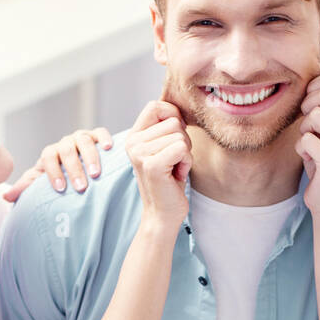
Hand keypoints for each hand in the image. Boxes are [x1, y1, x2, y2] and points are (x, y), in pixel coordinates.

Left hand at [2, 126, 113, 201]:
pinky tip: (109, 148)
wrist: (78, 166)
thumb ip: (27, 188)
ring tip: (95, 174)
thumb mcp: (42, 183)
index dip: (53, 171)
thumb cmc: (60, 177)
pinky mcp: (97, 136)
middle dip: (73, 169)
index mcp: (51, 153)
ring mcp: (81, 138)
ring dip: (90, 157)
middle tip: (80, 187)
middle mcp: (66, 143)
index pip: (48, 157)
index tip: (60, 188)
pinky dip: (104, 138)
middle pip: (67, 150)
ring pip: (84, 141)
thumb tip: (5, 197)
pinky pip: (100, 132)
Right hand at [125, 100, 191, 233]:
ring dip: (185, 154)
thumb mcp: (165, 148)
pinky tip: (176, 175)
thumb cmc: (169, 181)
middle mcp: (132, 142)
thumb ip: (166, 127)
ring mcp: (140, 153)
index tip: (175, 138)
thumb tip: (177, 106)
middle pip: (174, 121)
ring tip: (174, 169)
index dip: (173, 116)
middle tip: (173, 162)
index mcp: (133, 136)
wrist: (163, 214)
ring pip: (180, 135)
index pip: (156, 105)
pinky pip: (181, 148)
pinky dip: (186, 162)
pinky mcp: (152, 165)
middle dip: (183, 142)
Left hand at [297, 72, 319, 217]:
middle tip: (307, 124)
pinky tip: (309, 158)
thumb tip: (310, 77)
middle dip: (306, 106)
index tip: (310, 106)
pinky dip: (301, 149)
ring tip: (310, 142)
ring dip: (303, 129)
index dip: (314, 87)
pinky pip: (306, 141)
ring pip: (314, 115)